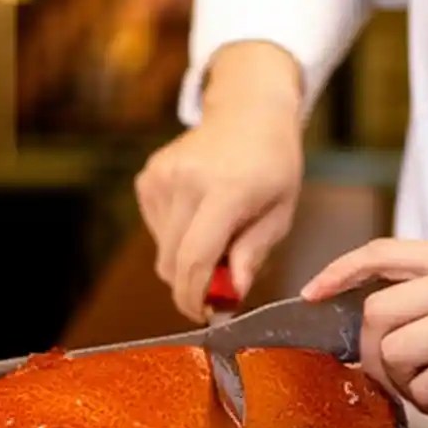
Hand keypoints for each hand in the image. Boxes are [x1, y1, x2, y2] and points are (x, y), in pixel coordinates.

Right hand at [135, 42, 304, 322]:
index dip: (196, 296)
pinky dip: (176, 238)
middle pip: (173, 262)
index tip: (205, 316)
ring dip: (186, 261)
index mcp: (226, 189)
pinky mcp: (147, 178)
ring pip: (162, 252)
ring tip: (218, 236)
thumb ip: (253, 253)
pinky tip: (200, 214)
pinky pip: (156, 231)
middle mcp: (186, 181)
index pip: (197, 258)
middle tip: (220, 288)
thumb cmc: (272, 164)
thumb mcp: (280, 211)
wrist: (248, 111)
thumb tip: (232, 294)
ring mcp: (161, 177)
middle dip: (192, 287)